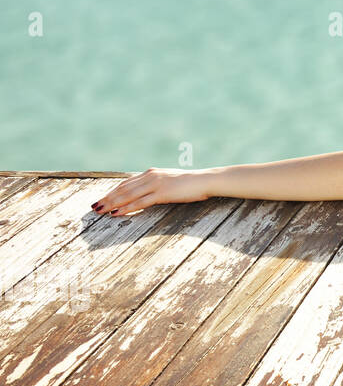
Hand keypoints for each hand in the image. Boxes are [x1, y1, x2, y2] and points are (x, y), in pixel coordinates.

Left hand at [91, 168, 211, 217]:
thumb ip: (158, 184)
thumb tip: (148, 192)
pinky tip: (116, 213)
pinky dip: (126, 208)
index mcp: (152, 172)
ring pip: (127, 195)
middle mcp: (150, 176)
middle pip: (123, 188)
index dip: (112, 191)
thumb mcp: (171, 181)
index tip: (102, 199)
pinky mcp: (162, 193)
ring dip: (111, 203)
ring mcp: (156, 184)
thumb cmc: (191, 183)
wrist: (206, 180)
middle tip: (94, 207)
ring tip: (99, 211)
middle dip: (107, 198)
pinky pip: (140, 202)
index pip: (126, 183)